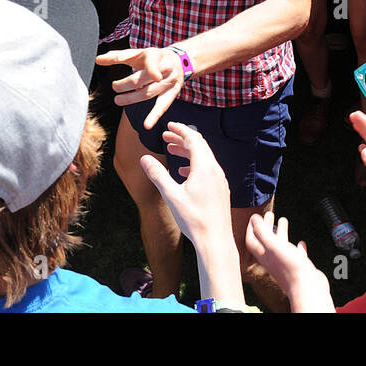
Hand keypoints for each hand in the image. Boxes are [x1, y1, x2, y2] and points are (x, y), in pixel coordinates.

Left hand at [97, 46, 184, 128]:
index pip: (151, 63)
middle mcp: (165, 69)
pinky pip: (162, 106)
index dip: (152, 69)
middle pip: (144, 80)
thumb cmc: (154, 57)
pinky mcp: (172, 94)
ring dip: (132, 99)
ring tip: (118, 100)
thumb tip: (98, 60)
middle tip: (115, 87)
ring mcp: (169, 82)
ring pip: (149, 93)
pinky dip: (154, 116)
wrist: (179, 61)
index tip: (152, 75)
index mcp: (155, 56)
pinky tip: (147, 125)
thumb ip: (118, 56)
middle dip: (127, 84)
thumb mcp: (138, 53)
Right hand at [140, 123, 234, 249]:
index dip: (180, 129)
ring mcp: (220, 180)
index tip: (169, 125)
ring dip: (188, 151)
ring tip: (172, 150)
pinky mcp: (221, 189)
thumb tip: (144, 158)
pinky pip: (208, 168)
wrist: (215, 240)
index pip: (193, 139)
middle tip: (166, 135)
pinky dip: (195, 163)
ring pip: (204, 157)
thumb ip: (157, 174)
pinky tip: (184, 172)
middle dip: (183, 138)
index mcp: (204, 167)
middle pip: (200, 145)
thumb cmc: (193, 219)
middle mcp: (215, 170)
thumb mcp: (171, 195)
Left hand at [244, 212, 334, 311]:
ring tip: (283, 220)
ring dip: (281, 232)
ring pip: (281, 245)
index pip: (252, 240)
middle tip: (269, 214)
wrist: (308, 288)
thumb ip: (262, 231)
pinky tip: (301, 243)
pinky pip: (296, 255)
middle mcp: (273, 260)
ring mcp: (286, 264)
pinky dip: (297, 247)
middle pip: (266, 240)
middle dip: (267, 226)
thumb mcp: (273, 245)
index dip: (251, 228)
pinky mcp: (299, 267)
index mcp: (264, 255)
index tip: (254, 217)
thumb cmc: (290, 268)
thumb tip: (253, 218)